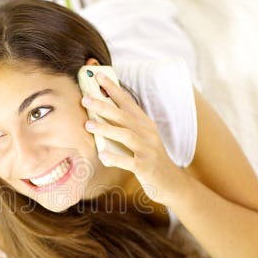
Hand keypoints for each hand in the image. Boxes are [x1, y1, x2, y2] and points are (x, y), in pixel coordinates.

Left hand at [81, 72, 184, 204]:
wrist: (171, 182)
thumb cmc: (150, 158)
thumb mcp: (141, 138)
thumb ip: (125, 126)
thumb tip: (100, 113)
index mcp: (145, 124)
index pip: (127, 102)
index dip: (113, 88)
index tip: (98, 75)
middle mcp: (147, 133)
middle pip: (124, 116)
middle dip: (104, 106)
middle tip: (85, 98)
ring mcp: (147, 150)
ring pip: (126, 136)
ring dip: (106, 129)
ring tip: (88, 125)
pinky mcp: (145, 167)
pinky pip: (128, 161)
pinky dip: (115, 158)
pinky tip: (102, 155)